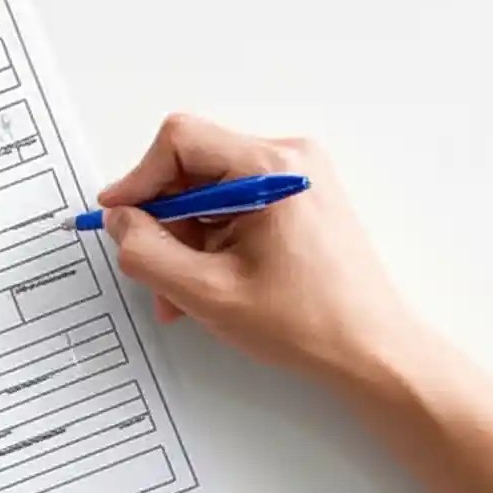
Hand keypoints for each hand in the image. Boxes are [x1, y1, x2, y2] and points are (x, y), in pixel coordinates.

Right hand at [98, 114, 417, 385]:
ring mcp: (297, 178)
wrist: (373, 351)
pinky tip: (209, 283)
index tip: (118, 216)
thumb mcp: (206, 292)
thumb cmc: (307, 323)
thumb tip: (119, 221)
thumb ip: (147, 252)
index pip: (181, 140)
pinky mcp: (298, 199)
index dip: (139, 178)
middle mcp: (289, 160)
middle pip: (193, 167)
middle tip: (155, 272)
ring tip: (183, 294)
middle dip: (164, 222)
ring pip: (209, 192)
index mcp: (272, 168)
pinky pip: (234, 206)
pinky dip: (211, 242)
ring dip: (186, 240)